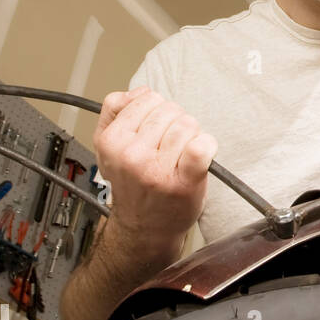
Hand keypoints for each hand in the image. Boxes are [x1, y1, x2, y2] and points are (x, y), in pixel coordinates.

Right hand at [93, 87, 217, 260]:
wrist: (146, 228)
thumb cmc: (135, 186)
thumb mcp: (111, 147)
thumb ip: (116, 111)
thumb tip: (139, 91)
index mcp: (111, 141)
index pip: (146, 98)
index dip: (157, 110)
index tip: (155, 129)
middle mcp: (131, 155)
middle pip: (170, 109)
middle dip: (175, 122)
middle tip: (169, 146)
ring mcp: (157, 170)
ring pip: (187, 124)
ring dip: (191, 135)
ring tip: (182, 154)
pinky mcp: (183, 182)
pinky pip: (203, 145)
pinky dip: (208, 146)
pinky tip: (199, 157)